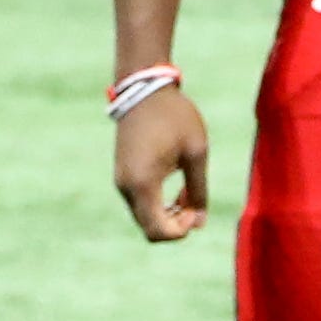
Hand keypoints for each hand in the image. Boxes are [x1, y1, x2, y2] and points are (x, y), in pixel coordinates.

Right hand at [115, 84, 211, 241]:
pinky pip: (140, 203)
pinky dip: (158, 203)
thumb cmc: (174, 118)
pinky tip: (177, 186)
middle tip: (195, 203)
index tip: (196, 210)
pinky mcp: (122, 175)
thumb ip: (198, 190)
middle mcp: (126, 187)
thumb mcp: (196, 152)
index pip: (157, 230)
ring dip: (168, 214)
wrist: (144, 90)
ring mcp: (121, 181)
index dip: (180, 231)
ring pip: (144, 217)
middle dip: (175, 224)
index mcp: (143, 183)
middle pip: (150, 228)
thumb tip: (199, 224)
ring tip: (189, 191)